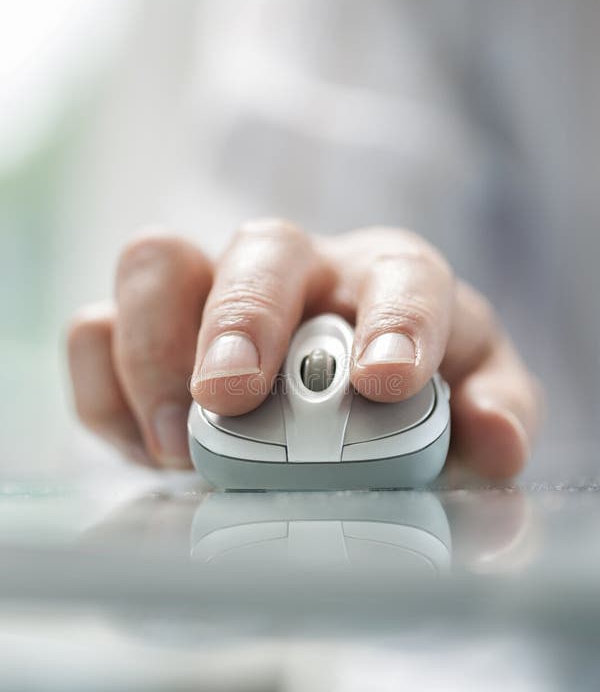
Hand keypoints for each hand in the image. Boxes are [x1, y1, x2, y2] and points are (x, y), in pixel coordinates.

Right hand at [67, 220, 541, 477]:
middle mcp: (301, 275)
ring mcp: (213, 296)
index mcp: (391, 287)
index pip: (402, 274)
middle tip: (230, 397)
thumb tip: (496, 443)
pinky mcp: (146, 335)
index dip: (396, 320)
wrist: (330, 423)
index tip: (383, 382)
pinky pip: (95, 328)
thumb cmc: (406, 410)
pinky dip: (105, 383)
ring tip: (176, 442)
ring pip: (157, 263)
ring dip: (155, 349)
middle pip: (263, 248)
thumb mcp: (464, 421)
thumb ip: (493, 421)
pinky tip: (141, 441)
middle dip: (243, 317)